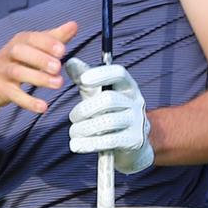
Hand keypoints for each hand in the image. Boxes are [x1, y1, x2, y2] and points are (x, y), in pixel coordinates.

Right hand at [0, 20, 78, 113]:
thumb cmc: (17, 61)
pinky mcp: (1, 89)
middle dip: (40, 59)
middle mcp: (9, 54)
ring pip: (17, 73)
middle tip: (58, 67)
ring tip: (58, 84)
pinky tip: (43, 106)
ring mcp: (3, 72)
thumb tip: (74, 25)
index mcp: (20, 41)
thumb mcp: (34, 47)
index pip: (32, 38)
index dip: (46, 43)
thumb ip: (54, 38)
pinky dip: (28, 101)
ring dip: (38, 78)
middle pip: (21, 52)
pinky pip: (13, 95)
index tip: (62, 50)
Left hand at [64, 58, 154, 173]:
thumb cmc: (109, 114)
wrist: (130, 146)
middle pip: (109, 99)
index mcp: (127, 86)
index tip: (83, 80)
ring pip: (108, 122)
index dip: (102, 74)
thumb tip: (70, 62)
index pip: (119, 73)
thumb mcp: (97, 94)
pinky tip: (77, 145)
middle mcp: (136, 101)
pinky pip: (110, 140)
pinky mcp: (134, 140)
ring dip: (85, 128)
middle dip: (85, 109)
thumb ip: (84, 78)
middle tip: (72, 118)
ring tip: (74, 133)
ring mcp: (137, 121)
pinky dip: (90, 143)